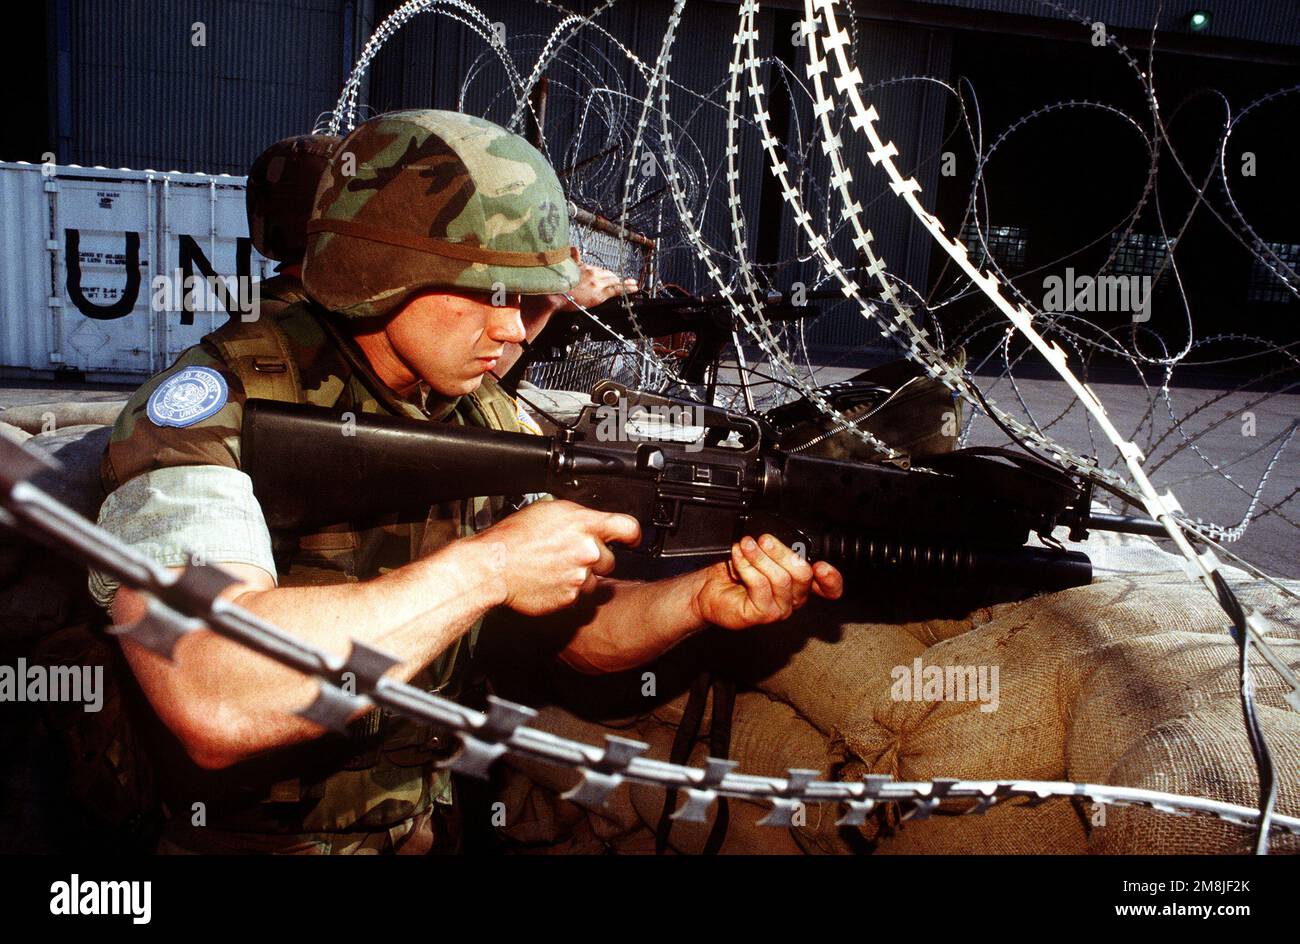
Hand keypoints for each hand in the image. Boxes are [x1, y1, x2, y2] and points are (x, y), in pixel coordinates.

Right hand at [473, 499, 640, 615]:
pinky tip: (549, 580)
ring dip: (581, 576)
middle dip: (595, 558)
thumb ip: (577, 517)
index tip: (632, 540)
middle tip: (570, 555)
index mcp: (584, 524)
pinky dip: (567, 590)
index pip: (628, 528)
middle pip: (610, 559)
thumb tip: (590, 520)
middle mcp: (587, 550)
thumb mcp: (549, 510)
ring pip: (595, 580)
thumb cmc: (514, 537)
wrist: (495, 566)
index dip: (633, 535)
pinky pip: (578, 595)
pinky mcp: (570, 598)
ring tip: (555, 568)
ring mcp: (580, 576)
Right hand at [557, 263, 639, 311]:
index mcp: (584, 267)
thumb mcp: (564, 267)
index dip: (605, 274)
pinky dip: (627, 288)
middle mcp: (593, 273)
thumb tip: (573, 248)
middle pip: (608, 274)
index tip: (608, 276)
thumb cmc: (557, 285)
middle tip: (620, 281)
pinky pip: (617, 289)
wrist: (554, 297)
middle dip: (614, 278)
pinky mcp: (600, 294)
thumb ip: (572, 258)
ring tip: (632, 284)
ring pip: (614, 281)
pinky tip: (634, 288)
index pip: (599, 269)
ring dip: (623, 282)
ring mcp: (597, 283)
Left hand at [691, 533, 842, 629]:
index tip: (821, 566)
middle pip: (803, 574)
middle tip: (764, 540)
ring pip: (781, 578)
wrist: (708, 589)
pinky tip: (738, 558)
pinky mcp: (761, 614)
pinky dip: (747, 566)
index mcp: (799, 583)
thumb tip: (781, 537)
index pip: (829, 587)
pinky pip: (760, 585)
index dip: (832, 578)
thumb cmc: (734, 572)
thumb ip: (778, 549)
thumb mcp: (762, 554)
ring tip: (746, 545)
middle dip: (782, 552)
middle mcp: (793, 598)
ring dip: (760, 557)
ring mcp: (779, 609)